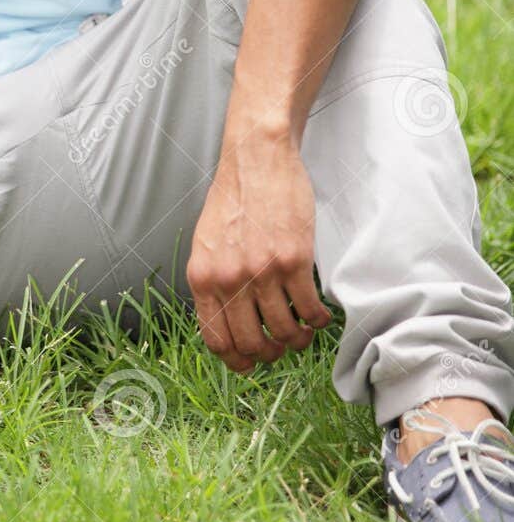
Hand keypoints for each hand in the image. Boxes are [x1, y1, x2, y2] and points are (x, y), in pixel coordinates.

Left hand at [186, 131, 331, 372]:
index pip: (216, 339)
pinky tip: (319, 315)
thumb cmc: (234, 198)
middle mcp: (229, 280)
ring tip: (304, 330)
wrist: (257, 159)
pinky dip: (318, 321)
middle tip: (282, 346)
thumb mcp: (207, 243)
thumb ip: (213, 280)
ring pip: (284, 331)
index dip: (237, 359)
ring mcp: (262, 272)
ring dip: (298, 339)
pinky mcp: (294, 261)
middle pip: (251, 343)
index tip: (251, 362)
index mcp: (203, 277)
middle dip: (270, 353)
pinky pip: (309, 310)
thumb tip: (226, 321)